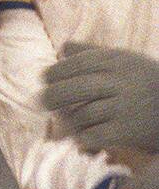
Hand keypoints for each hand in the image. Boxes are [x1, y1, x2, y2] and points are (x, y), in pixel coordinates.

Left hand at [42, 43, 158, 154]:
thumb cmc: (148, 83)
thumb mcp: (126, 61)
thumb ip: (94, 53)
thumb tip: (62, 48)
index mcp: (118, 62)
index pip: (77, 64)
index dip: (56, 72)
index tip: (44, 78)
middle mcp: (120, 82)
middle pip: (72, 89)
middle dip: (51, 97)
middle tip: (41, 102)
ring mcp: (123, 108)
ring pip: (80, 115)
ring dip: (67, 121)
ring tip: (62, 123)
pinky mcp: (126, 132)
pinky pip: (92, 136)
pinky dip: (82, 138)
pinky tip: (81, 139)